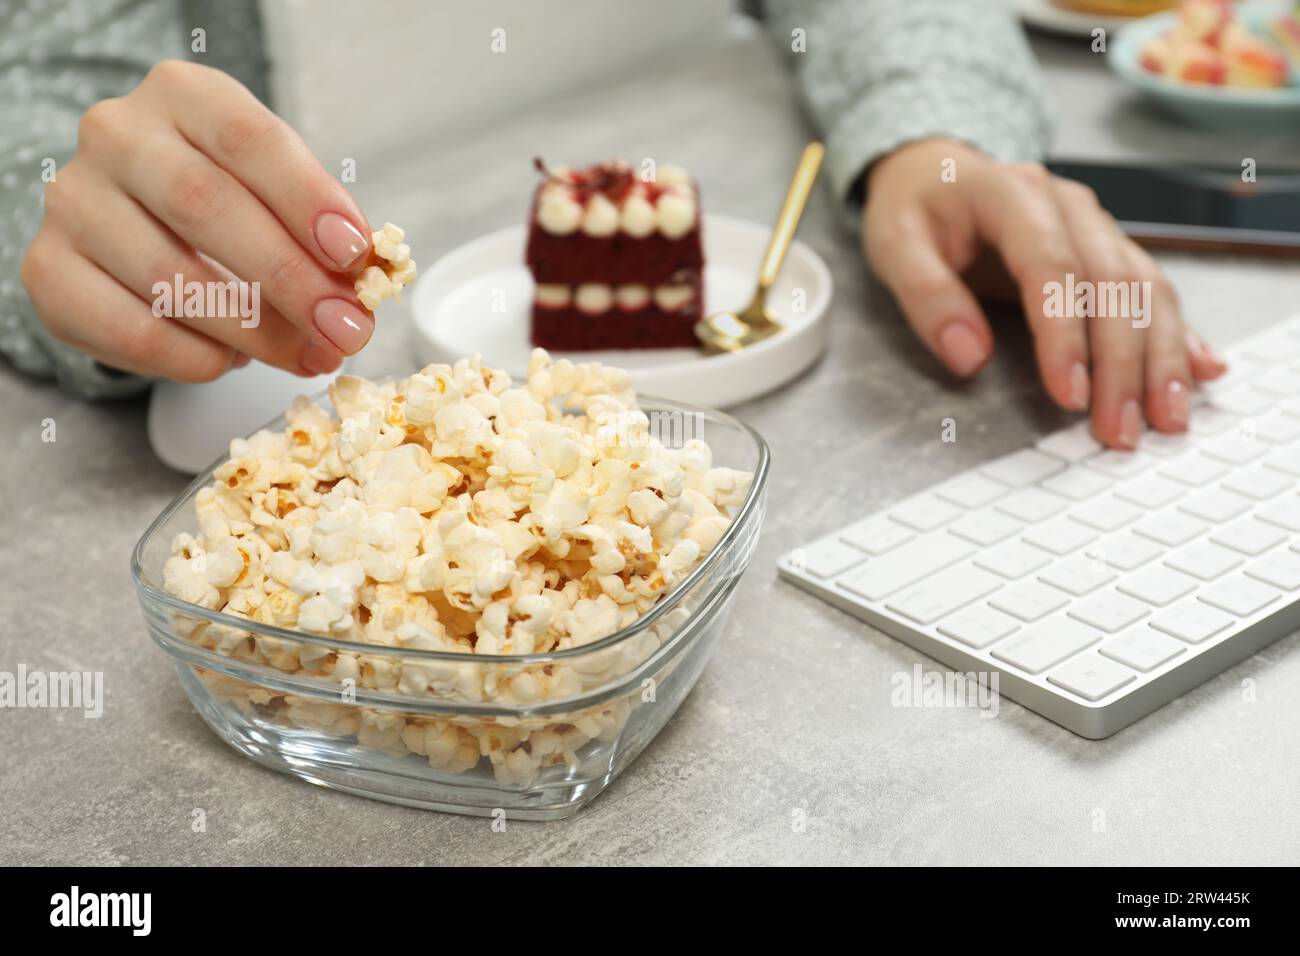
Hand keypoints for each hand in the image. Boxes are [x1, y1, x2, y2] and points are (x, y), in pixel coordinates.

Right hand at [21, 60, 374, 382]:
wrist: (133, 228)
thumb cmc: (227, 205)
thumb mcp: (278, 195)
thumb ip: (319, 230)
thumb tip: (362, 286)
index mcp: (183, 96)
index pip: (249, 140)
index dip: (307, 200)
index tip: (356, 256)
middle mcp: (117, 135)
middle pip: (205, 206)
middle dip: (290, 279)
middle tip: (345, 331)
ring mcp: (74, 200)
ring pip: (169, 277)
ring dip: (255, 332)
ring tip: (308, 356)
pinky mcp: (49, 270)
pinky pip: (131, 329)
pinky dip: (195, 358)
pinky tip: (231, 363)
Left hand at [863, 138, 1225, 447]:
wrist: (936, 172)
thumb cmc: (915, 211)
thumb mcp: (895, 247)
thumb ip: (928, 298)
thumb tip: (969, 356)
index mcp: (1014, 194)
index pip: (1052, 266)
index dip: (1065, 334)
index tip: (1069, 393)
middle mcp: (1069, 207)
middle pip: (1112, 284)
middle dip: (1121, 364)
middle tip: (1118, 429)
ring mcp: (1097, 228)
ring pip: (1146, 290)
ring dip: (1159, 359)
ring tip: (1163, 418)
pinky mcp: (1109, 251)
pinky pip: (1153, 292)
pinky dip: (1179, 335)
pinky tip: (1202, 371)